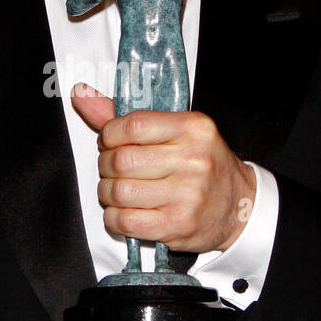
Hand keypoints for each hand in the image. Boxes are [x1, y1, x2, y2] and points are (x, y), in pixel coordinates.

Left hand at [71, 84, 255, 252]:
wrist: (238, 206)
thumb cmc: (202, 165)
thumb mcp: (176, 132)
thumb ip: (125, 116)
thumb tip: (81, 95)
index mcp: (193, 128)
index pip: (132, 125)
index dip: (109, 135)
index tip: (111, 141)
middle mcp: (193, 160)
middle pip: (121, 160)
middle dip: (106, 165)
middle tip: (114, 168)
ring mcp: (187, 195)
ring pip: (118, 192)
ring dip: (108, 192)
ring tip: (118, 190)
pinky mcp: (177, 225)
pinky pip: (124, 221)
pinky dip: (114, 217)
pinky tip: (125, 210)